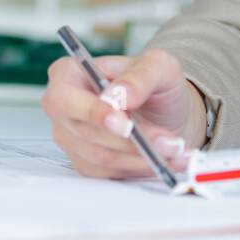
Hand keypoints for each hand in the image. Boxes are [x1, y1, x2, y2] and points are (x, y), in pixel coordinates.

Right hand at [41, 48, 204, 178]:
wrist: (169, 113)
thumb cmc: (156, 84)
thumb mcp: (159, 66)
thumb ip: (139, 76)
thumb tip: (116, 96)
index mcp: (69, 74)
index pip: (65, 98)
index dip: (92, 113)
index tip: (126, 125)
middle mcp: (63, 108)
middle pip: (85, 133)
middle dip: (130, 141)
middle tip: (168, 142)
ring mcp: (71, 138)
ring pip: (101, 157)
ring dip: (142, 157)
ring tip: (175, 149)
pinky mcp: (86, 163)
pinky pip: (109, 173)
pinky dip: (141, 168)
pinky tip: (165, 159)